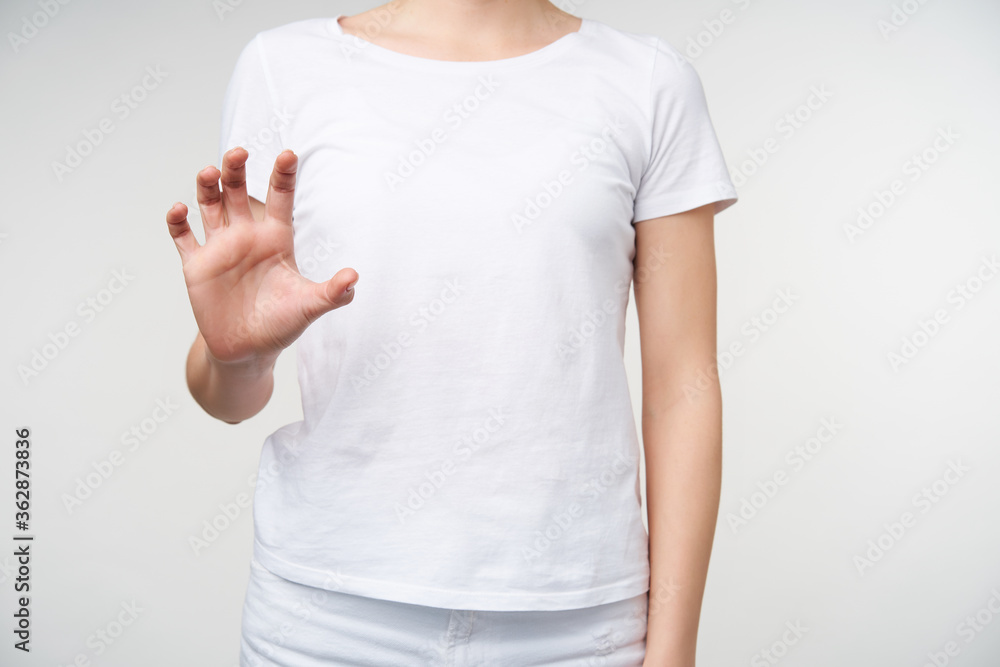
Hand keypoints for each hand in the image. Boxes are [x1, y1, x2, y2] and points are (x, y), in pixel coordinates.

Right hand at [166, 147, 356, 365]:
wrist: (248, 351)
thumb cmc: (281, 325)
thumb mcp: (308, 307)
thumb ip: (331, 293)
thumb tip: (354, 279)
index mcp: (276, 238)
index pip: (281, 198)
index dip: (283, 175)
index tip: (289, 153)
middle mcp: (247, 236)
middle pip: (239, 192)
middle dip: (236, 170)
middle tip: (238, 153)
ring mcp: (220, 248)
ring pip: (210, 205)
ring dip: (207, 187)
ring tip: (208, 173)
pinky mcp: (197, 265)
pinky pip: (183, 237)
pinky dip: (177, 221)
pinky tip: (179, 210)